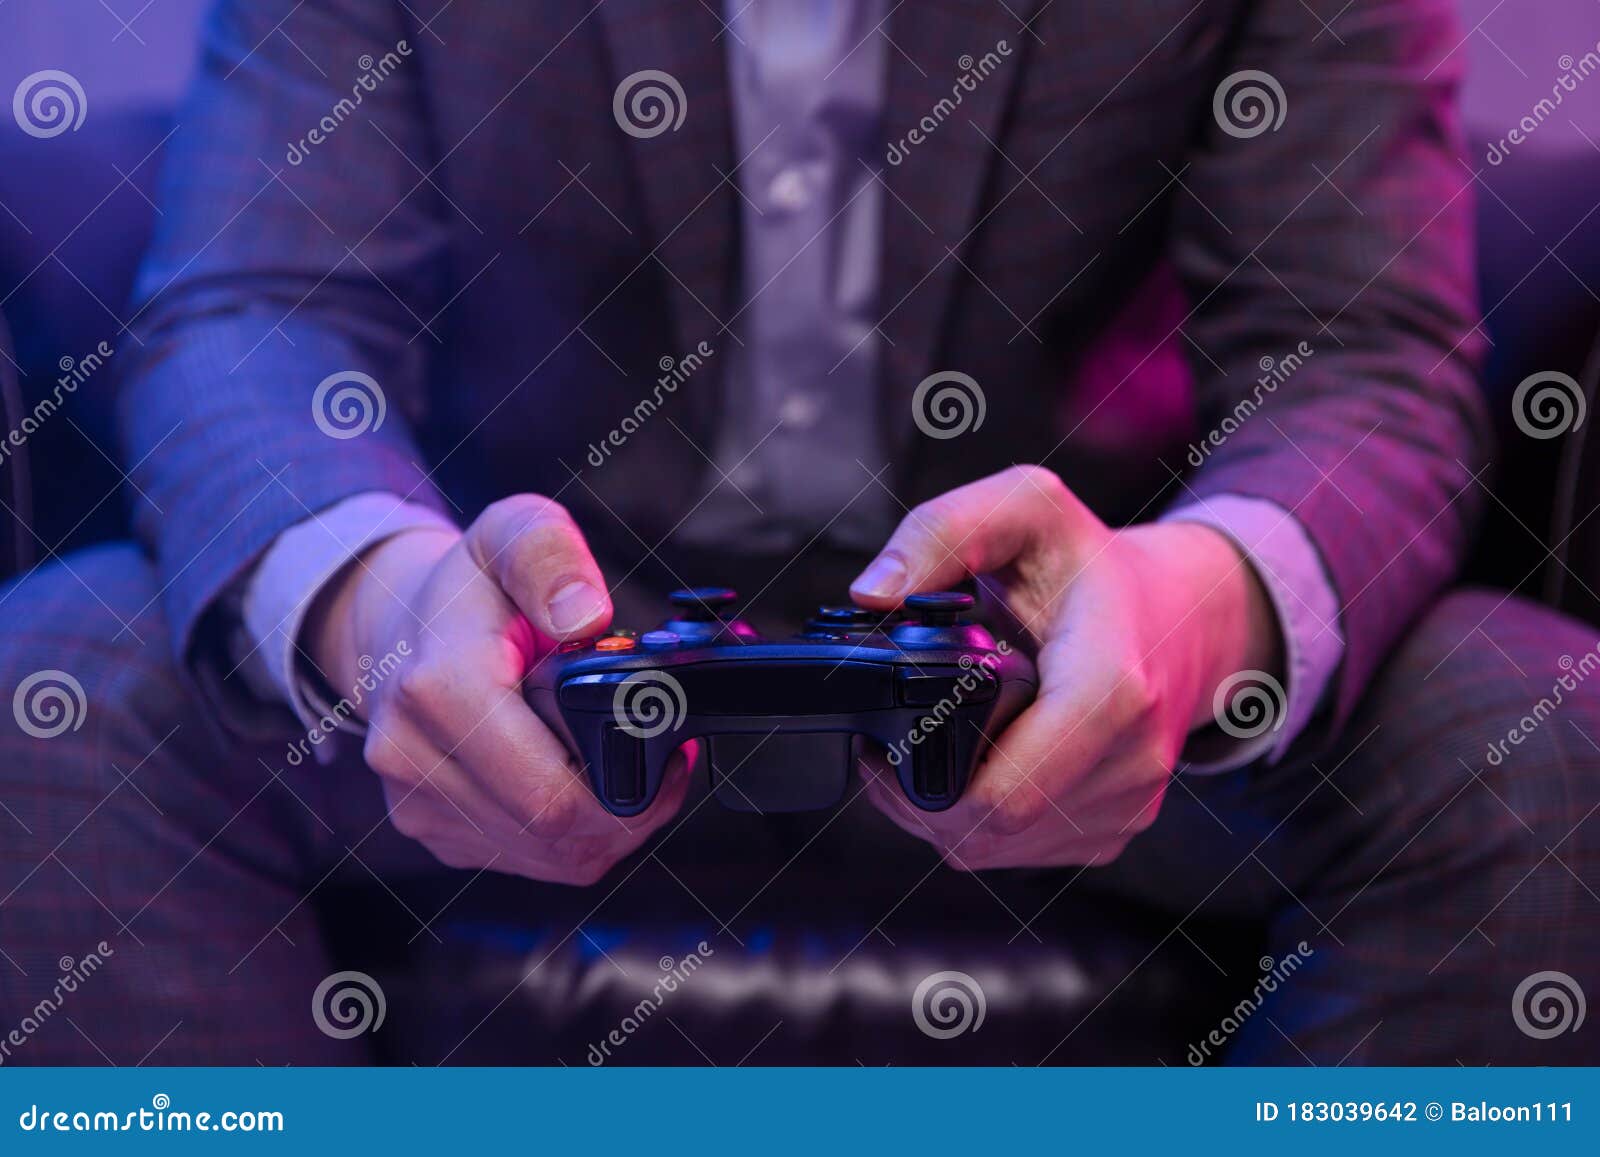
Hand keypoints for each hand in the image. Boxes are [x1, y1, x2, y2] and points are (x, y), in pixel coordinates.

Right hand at [305, 495, 692, 884]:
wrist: (398, 624)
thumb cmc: (471, 585)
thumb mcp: (513, 532)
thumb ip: (552, 558)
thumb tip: (586, 618)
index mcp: (437, 688)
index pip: (550, 795)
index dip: (631, 788)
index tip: (669, 751)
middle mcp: (413, 755)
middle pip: (557, 835)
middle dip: (629, 810)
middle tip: (664, 764)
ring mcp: (417, 801)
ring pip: (549, 857)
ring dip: (606, 826)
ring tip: (628, 767)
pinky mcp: (431, 829)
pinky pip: (526, 859)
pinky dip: (571, 835)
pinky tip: (586, 785)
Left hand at [849, 465, 1281, 869]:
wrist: (1181, 613)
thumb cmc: (1089, 564)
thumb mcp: (1022, 506)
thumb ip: (939, 533)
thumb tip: (873, 594)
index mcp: (1111, 685)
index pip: (1005, 793)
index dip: (925, 781)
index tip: (885, 739)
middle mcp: (1129, 759)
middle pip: (985, 830)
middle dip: (916, 799)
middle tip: (883, 744)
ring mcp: (1126, 803)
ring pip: (994, 849)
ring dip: (939, 814)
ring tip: (922, 747)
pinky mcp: (1112, 828)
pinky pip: (1020, 852)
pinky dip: (976, 823)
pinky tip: (965, 767)